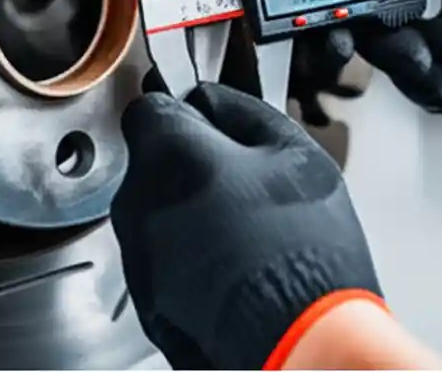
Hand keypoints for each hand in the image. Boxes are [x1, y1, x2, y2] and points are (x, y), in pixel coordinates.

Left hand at [111, 83, 383, 369]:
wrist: (301, 341)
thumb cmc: (304, 255)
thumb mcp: (294, 154)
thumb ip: (241, 110)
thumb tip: (214, 99)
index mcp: (170, 155)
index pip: (149, 107)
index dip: (182, 110)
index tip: (206, 118)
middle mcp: (139, 202)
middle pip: (152, 162)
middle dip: (189, 163)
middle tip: (244, 181)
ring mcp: (138, 254)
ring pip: (155, 211)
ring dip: (188, 210)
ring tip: (246, 231)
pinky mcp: (145, 296)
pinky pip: (161, 256)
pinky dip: (187, 255)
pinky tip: (233, 265)